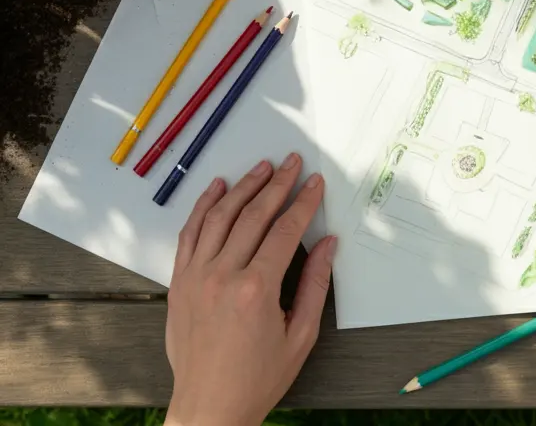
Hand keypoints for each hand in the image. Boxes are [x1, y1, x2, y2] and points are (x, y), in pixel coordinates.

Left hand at [164, 154, 334, 425]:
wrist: (209, 409)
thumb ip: (315, 284)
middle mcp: (223, 276)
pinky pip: (190, 233)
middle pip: (254, 215)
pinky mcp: (179, 283)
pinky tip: (217, 189)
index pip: (286, 229)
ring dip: (243, 186)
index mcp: (256, 289)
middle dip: (278, 184)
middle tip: (292, 162)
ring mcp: (196, 277)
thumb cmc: (256, 379)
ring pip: (221, 216)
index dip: (304, 202)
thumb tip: (328, 244)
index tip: (314, 183)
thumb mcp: (300, 335)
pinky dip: (203, 206)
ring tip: (261, 168)